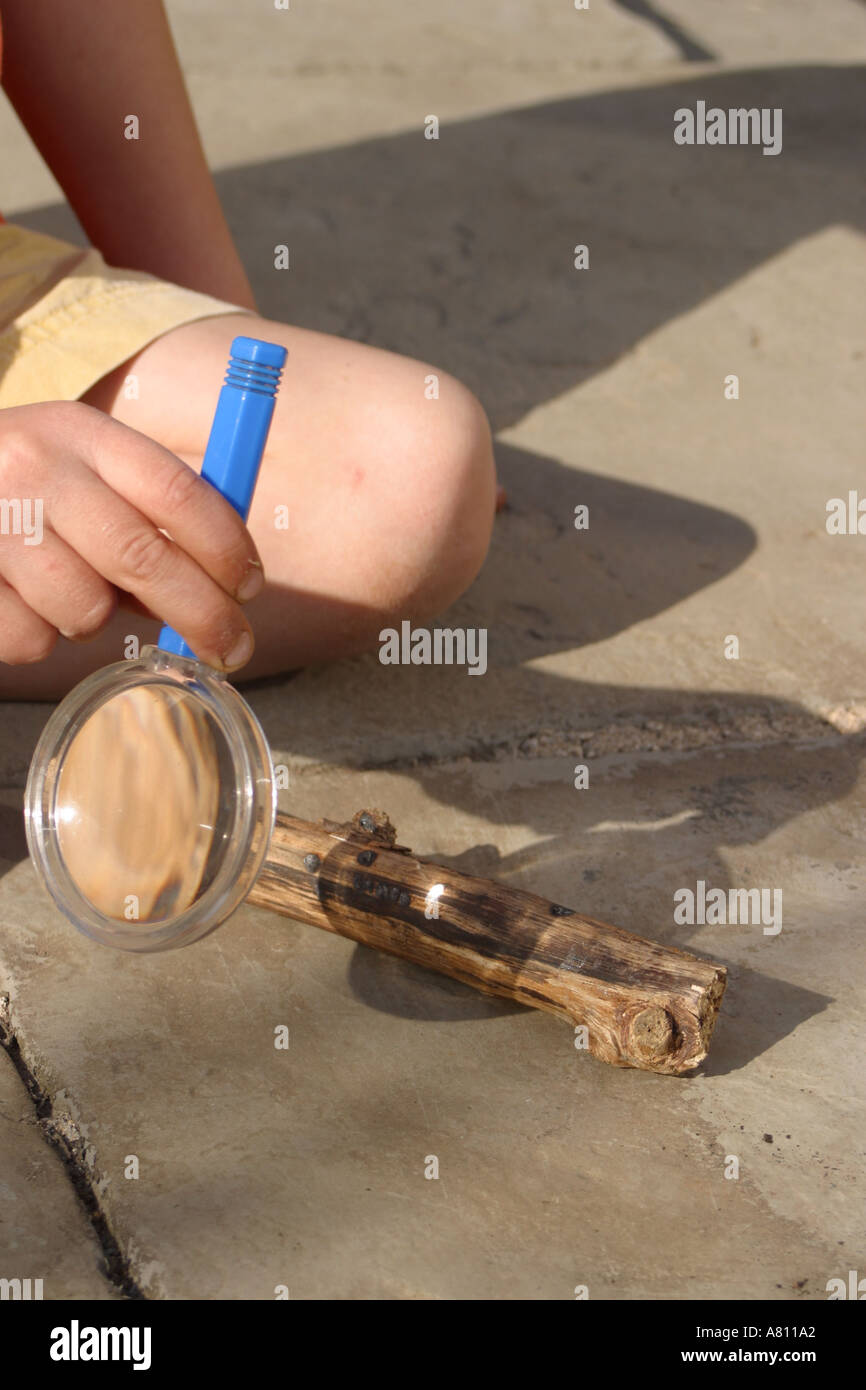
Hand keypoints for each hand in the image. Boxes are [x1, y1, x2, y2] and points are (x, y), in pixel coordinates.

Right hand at [0, 400, 262, 668]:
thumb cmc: (22, 490)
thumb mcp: (80, 470)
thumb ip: (145, 512)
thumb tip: (220, 587)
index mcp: (80, 433)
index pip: (176, 491)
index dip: (226, 546)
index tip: (251, 586)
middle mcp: (34, 468)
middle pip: (144, 558)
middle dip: (204, 614)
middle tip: (234, 649)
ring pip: (86, 609)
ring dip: (94, 619)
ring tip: (66, 589)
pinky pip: (32, 639)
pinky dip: (38, 635)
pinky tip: (18, 598)